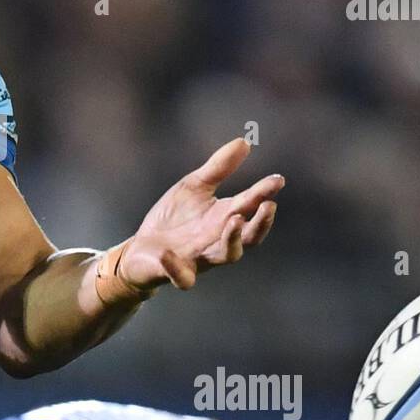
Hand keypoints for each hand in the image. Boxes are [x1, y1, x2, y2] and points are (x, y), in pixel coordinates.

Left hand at [117, 137, 282, 291]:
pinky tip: (169, 254)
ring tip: (234, 220)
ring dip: (232, 240)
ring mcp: (199, 258)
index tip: (277, 180)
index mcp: (224, 218)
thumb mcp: (195, 187)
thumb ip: (219, 168)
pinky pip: (182, 277)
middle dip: (260, 223)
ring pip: (225, 256)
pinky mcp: (175, 272)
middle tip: (268, 206)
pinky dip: (177, 269)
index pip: (249, 206)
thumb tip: (245, 142)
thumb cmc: (174, 218)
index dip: (264, 193)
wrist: (142, 249)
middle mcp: (218, 240)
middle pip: (248, 237)